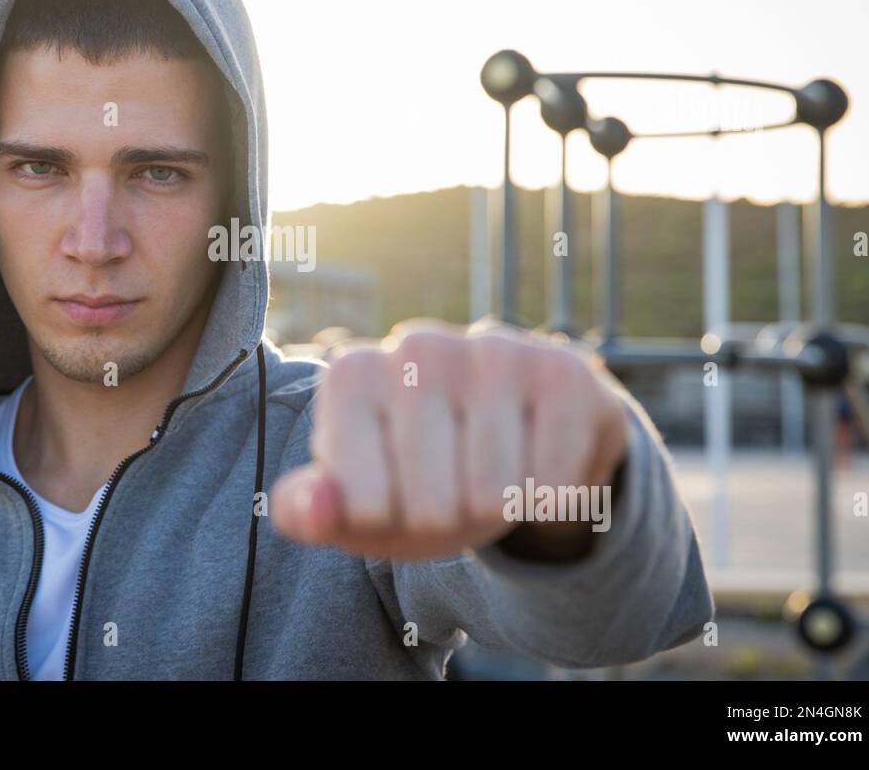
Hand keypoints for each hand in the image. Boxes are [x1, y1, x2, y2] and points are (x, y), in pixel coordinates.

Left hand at [271, 319, 630, 560]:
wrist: (516, 447)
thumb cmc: (417, 478)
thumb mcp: (353, 502)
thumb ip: (307, 510)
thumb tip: (316, 508)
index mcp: (353, 374)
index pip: (358, 501)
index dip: (381, 521)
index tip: (387, 493)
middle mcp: (417, 346)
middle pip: (429, 504)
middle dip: (443, 522)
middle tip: (449, 492)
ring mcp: (492, 349)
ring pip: (493, 492)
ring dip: (498, 511)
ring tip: (493, 479)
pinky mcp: (561, 370)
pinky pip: (552, 479)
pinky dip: (549, 499)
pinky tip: (540, 467)